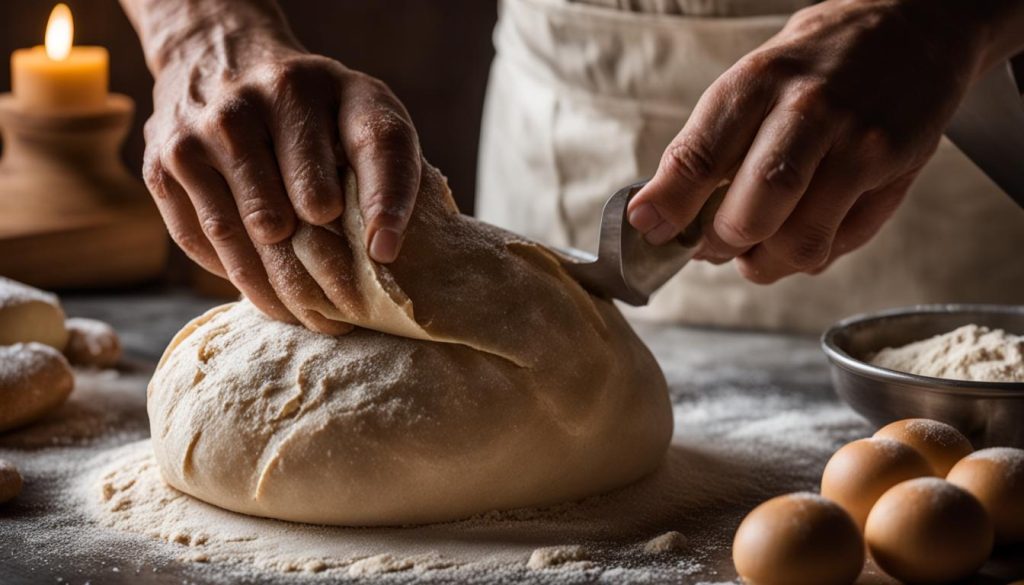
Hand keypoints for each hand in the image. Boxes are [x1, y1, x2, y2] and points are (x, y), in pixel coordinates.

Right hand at [138, 16, 419, 326]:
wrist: (216, 59)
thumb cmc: (308, 106)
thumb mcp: (358, 111)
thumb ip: (386, 166)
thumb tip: (383, 251)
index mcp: (324, 84)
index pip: (375, 146)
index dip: (386, 205)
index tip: (386, 255)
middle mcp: (259, 100)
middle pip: (305, 206)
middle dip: (330, 268)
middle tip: (349, 309)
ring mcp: (204, 132)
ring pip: (247, 235)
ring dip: (282, 290)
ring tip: (313, 320)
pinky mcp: (163, 163)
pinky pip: (204, 240)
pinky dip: (238, 278)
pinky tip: (268, 297)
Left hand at [627, 0, 1020, 283]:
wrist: (914, 28)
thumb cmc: (817, 64)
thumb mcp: (754, 80)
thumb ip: (712, 143)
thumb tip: (662, 212)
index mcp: (757, 82)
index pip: (699, 156)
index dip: (667, 204)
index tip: (648, 227)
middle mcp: (807, 111)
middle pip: (749, 213)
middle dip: (719, 245)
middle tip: (711, 246)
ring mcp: (857, 143)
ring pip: (798, 243)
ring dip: (765, 264)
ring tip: (755, 251)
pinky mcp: (895, 170)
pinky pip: (840, 244)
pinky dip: (808, 256)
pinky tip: (802, 230)